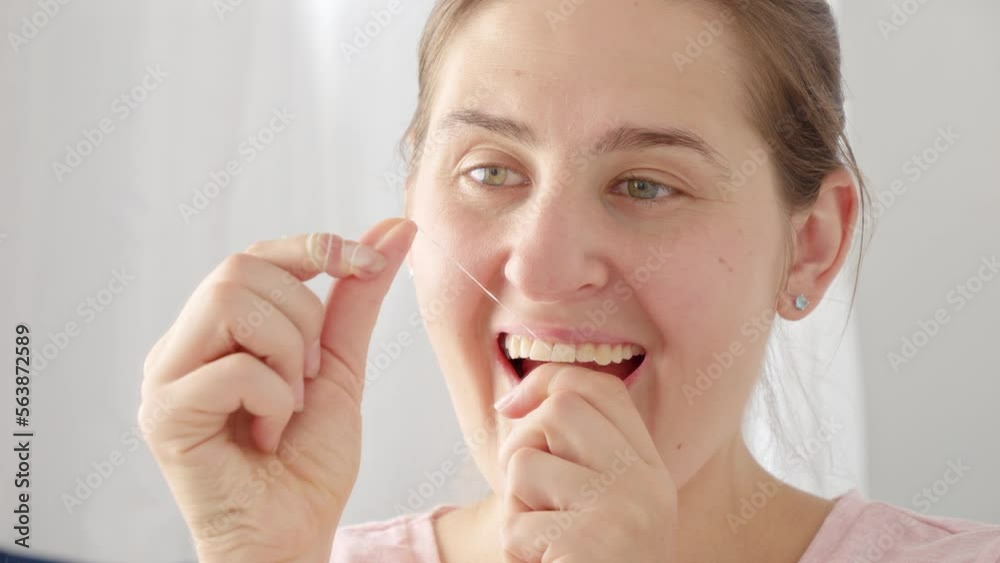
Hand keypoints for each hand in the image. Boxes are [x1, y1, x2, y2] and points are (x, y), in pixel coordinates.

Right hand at [139, 218, 415, 561]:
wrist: (292, 535)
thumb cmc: (307, 462)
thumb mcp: (341, 366)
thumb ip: (357, 298)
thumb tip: (396, 227)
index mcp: (216, 332)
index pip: (254, 255)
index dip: (313, 247)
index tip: (366, 262)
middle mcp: (181, 346)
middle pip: (241, 269)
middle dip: (302, 319)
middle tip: (309, 376)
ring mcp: (165, 379)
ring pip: (231, 302)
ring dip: (287, 355)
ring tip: (288, 404)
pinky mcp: (164, 415)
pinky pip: (233, 368)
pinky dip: (274, 399)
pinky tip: (270, 435)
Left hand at [495, 364, 677, 561]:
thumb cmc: (586, 561)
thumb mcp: (597, 503)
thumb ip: (576, 453)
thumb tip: (512, 403)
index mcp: (650, 470)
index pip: (600, 388)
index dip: (546, 382)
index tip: (511, 407)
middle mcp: (646, 485)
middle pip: (561, 408)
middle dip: (522, 444)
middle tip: (528, 494)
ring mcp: (622, 513)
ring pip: (525, 465)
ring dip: (516, 507)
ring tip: (544, 540)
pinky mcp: (588, 546)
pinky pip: (515, 525)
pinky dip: (516, 552)